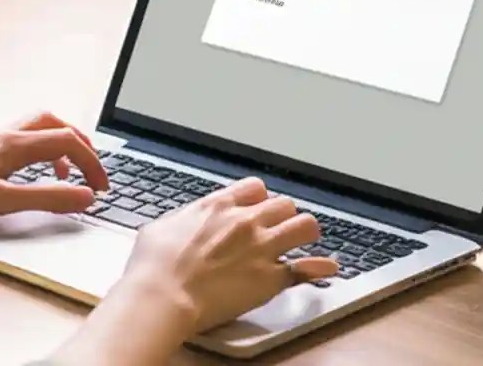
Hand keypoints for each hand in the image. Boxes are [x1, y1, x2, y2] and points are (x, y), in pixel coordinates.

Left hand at [0, 112, 111, 224]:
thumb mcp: (0, 201)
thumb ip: (45, 198)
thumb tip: (85, 197)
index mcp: (13, 143)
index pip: (67, 140)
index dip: (92, 162)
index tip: (102, 187)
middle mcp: (3, 134)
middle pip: (54, 122)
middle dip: (79, 142)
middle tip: (91, 169)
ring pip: (34, 128)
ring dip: (57, 143)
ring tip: (64, 172)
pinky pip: (17, 140)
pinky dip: (35, 151)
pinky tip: (26, 174)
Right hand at [121, 176, 337, 331]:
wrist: (164, 295)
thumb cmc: (154, 266)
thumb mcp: (161, 227)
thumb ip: (182, 220)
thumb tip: (180, 223)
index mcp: (218, 206)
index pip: (255, 188)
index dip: (259, 198)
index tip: (256, 208)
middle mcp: (245, 221)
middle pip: (283, 204)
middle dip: (282, 216)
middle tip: (276, 229)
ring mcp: (262, 248)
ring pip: (304, 226)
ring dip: (304, 233)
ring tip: (302, 241)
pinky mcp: (271, 278)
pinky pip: (306, 269)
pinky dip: (319, 269)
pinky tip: (328, 267)